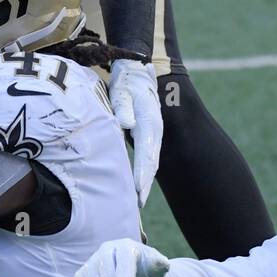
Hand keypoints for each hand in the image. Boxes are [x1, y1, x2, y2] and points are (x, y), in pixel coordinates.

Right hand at [74, 238, 169, 276]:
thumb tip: (162, 263)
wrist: (133, 274)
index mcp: (126, 246)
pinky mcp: (85, 271)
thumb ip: (159, 264)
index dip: (124, 270)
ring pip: (90, 273)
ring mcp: (94, 260)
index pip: (124, 255)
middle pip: (104, 263)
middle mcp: (107, 249)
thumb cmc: (146, 270)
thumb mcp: (156, 268)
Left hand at [108, 59, 162, 206]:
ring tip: (137, 202)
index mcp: (149, 121)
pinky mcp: (145, 135)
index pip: (147, 152)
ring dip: (143, 181)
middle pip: (150, 161)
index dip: (143, 172)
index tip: (138, 190)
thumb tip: (127, 123)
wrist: (135, 71)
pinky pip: (146, 157)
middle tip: (137, 205)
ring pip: (150, 161)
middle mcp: (153, 130)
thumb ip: (123, 106)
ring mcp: (151, 133)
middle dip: (144, 184)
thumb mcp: (123, 90)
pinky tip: (136, 185)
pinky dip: (142, 172)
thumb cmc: (126, 82)